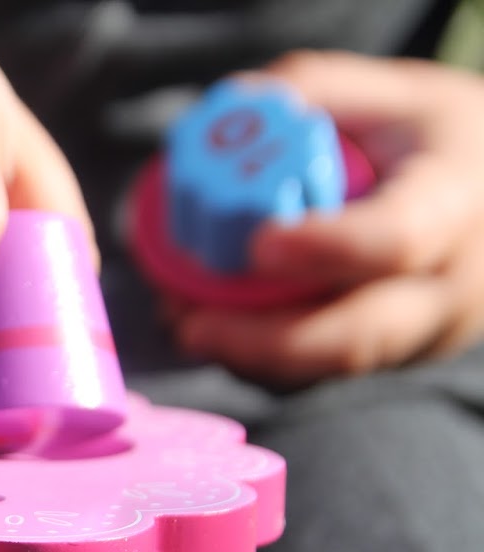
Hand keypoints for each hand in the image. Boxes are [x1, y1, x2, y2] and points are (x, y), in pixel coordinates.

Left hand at [173, 51, 483, 386]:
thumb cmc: (432, 135)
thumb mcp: (390, 92)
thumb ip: (310, 91)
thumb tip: (227, 110)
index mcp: (456, 201)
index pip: (400, 239)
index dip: (329, 246)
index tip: (260, 244)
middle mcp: (450, 283)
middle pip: (359, 335)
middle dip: (266, 340)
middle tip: (191, 325)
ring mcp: (422, 334)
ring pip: (327, 367)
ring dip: (246, 352)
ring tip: (182, 318)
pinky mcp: (389, 359)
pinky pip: (318, 373)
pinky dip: (257, 357)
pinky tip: (211, 325)